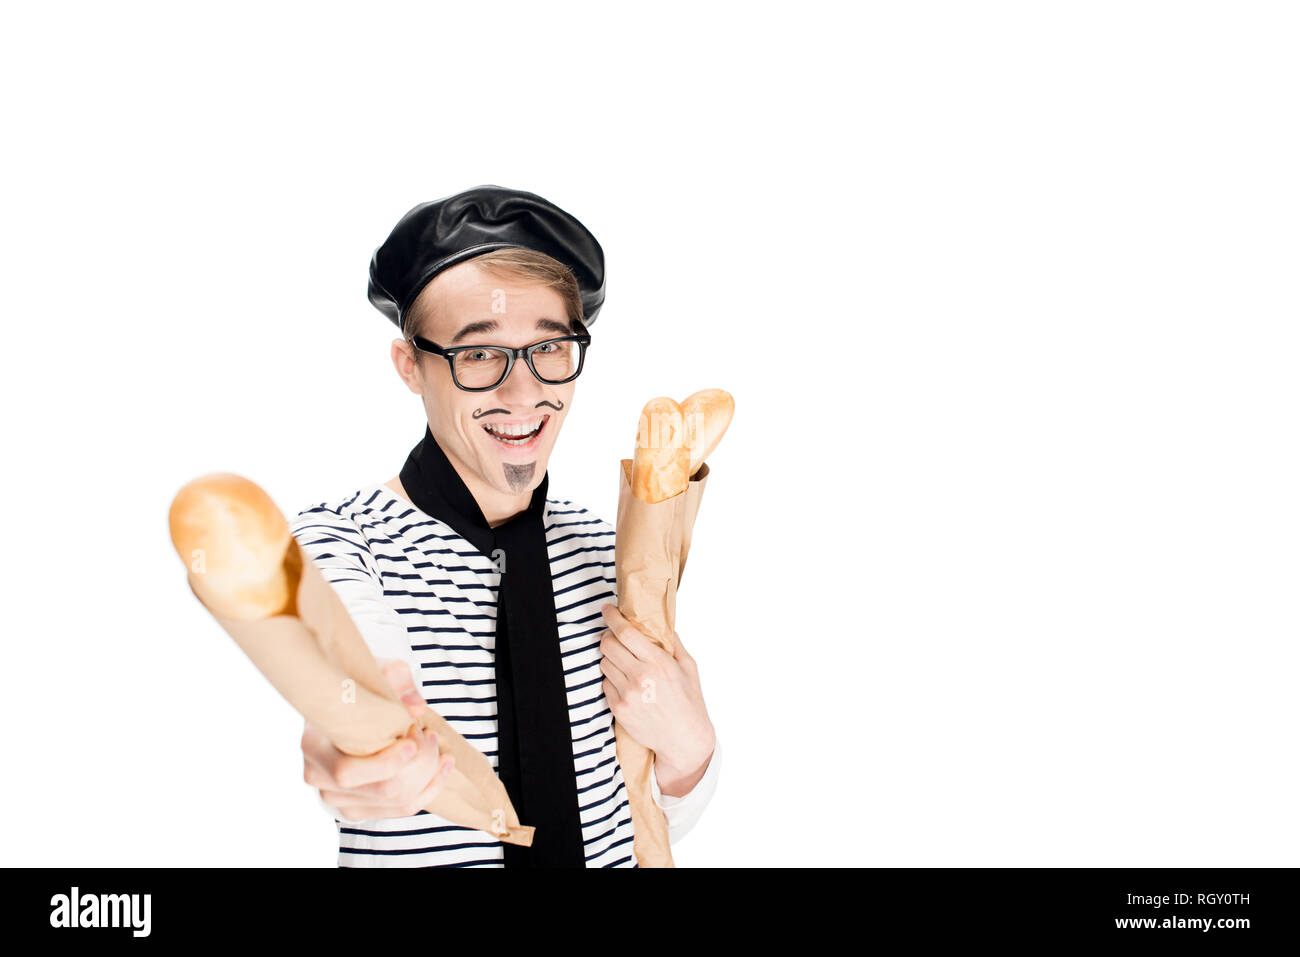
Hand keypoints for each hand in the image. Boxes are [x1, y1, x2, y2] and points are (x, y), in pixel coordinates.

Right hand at [302, 658, 454, 821]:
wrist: (345, 709)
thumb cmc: (357, 690)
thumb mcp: (372, 673)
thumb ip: (394, 679)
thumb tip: (416, 705)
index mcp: (313, 745)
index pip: (347, 771)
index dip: (387, 762)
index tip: (413, 734)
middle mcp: (319, 778)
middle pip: (383, 789)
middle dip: (420, 762)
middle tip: (429, 733)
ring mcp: (338, 798)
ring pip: (398, 801)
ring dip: (429, 772)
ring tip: (436, 743)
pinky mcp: (359, 808)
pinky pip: (404, 808)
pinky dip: (431, 786)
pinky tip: (444, 763)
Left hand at [598, 604, 715, 793]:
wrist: (684, 739)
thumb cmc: (689, 702)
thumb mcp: (689, 667)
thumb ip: (674, 643)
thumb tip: (661, 623)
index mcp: (659, 663)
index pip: (626, 633)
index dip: (612, 618)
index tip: (607, 610)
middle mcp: (641, 677)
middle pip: (608, 645)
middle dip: (609, 637)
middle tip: (615, 638)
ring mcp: (627, 694)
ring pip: (604, 663)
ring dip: (611, 659)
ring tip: (625, 664)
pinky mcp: (619, 708)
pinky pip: (605, 683)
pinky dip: (613, 679)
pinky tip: (627, 684)